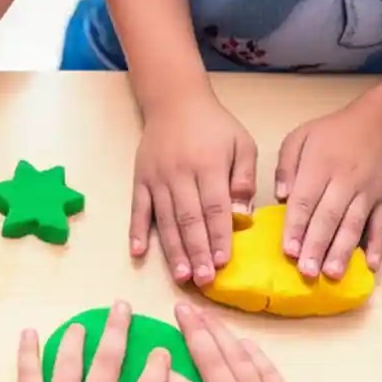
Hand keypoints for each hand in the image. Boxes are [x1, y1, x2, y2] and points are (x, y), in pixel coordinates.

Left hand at [9, 302, 182, 381]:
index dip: (157, 367)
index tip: (162, 349)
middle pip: (108, 360)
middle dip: (117, 330)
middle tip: (120, 307)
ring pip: (69, 360)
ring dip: (75, 337)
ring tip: (79, 323)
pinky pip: (29, 373)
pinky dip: (28, 351)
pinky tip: (29, 333)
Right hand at [132, 94, 256, 285]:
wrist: (174, 101)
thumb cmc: (213, 126)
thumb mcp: (241, 143)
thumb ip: (244, 177)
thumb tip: (242, 213)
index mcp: (209, 164)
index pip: (215, 206)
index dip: (219, 236)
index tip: (223, 262)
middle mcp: (180, 174)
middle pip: (189, 219)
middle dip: (197, 251)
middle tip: (203, 279)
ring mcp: (157, 179)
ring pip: (165, 220)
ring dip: (173, 250)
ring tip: (181, 275)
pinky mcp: (140, 181)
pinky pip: (138, 210)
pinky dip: (137, 232)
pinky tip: (138, 253)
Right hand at [154, 304, 333, 381]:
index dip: (165, 372)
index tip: (153, 353)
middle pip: (211, 361)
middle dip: (195, 331)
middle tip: (181, 307)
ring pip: (238, 359)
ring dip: (222, 333)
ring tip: (207, 312)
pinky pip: (268, 371)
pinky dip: (255, 353)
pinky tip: (243, 340)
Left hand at [276, 105, 381, 278]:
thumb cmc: (332, 134)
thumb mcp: (300, 138)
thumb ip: (286, 167)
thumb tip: (280, 196)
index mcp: (319, 167)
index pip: (305, 201)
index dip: (296, 227)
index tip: (288, 251)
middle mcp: (345, 182)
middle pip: (329, 218)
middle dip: (317, 247)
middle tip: (307, 272)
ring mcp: (369, 193)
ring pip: (354, 225)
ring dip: (343, 252)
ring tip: (332, 275)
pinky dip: (379, 246)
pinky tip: (371, 266)